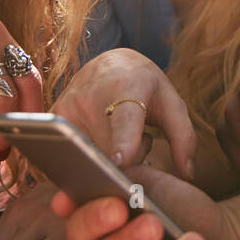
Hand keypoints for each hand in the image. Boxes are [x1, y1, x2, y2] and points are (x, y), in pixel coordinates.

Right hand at [52, 48, 195, 179]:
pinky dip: (89, 156)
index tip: (120, 161)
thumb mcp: (172, 103)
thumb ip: (184, 138)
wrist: (110, 63)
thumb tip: (187, 175)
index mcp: (127, 88)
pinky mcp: (52, 121)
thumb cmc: (145, 86)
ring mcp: (66, 109)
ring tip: (117, 140)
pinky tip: (98, 141)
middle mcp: (90, 97)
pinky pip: (72, 153)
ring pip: (89, 157)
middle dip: (126, 164)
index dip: (123, 142)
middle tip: (136, 147)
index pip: (125, 120)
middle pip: (108, 154)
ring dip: (106, 159)